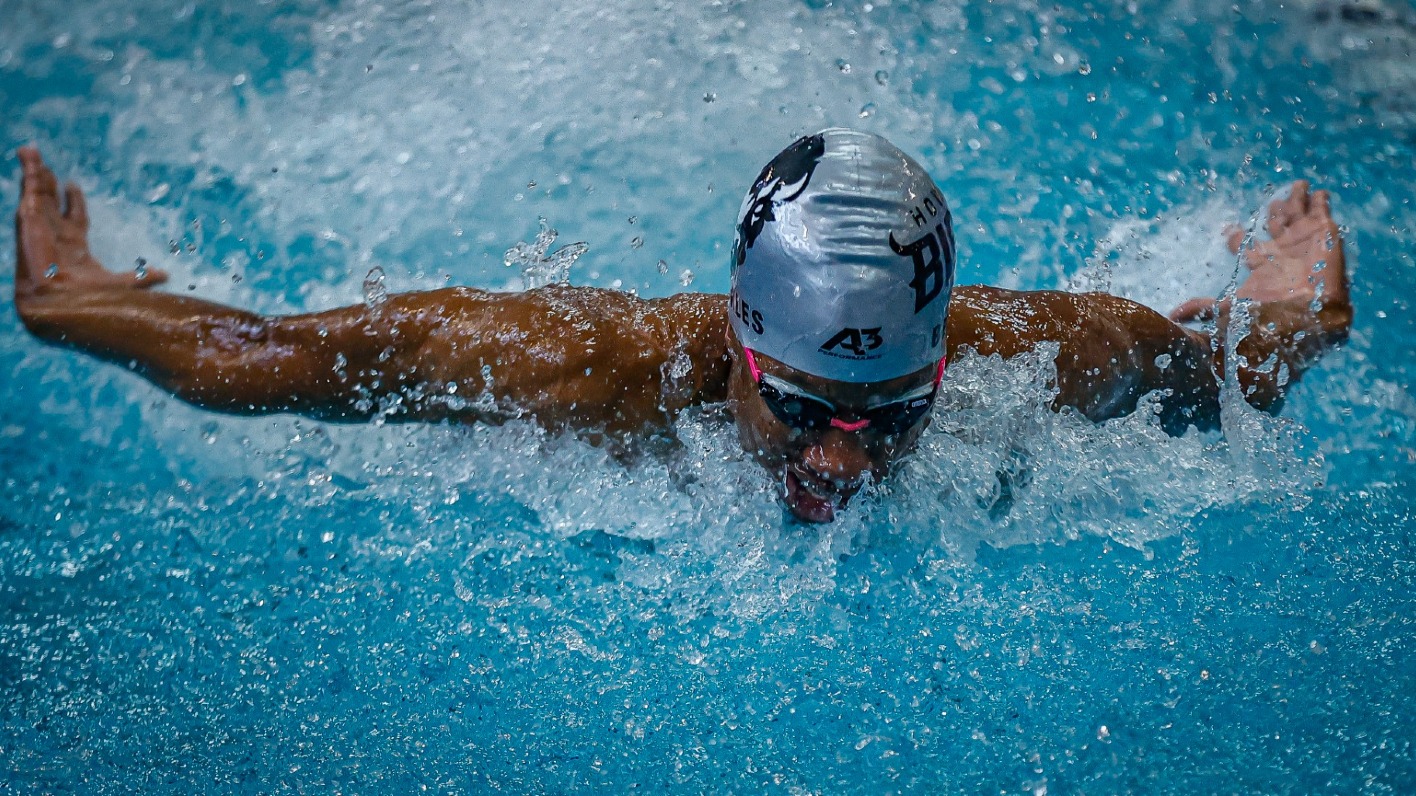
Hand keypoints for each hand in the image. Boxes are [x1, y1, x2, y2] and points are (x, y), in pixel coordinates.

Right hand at [14, 146, 166, 302]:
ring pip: (36, 192)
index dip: (73, 199)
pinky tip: (27, 154)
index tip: (73, 184)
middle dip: (48, 183)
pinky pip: (28, 189)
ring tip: (30, 151)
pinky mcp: (29, 218)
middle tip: (46, 166)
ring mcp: (40, 225)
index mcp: (73, 245)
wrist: (63, 302)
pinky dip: (27, 171)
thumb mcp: (124, 283)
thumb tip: (165, 276)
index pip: (73, 215)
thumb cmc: (89, 297)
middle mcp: (54, 233)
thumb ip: (142, 278)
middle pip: (50, 200)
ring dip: (34, 172)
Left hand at [1170, 180, 1347, 322]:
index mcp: (1261, 264)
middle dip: (1273, 212)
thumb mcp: (1230, 308)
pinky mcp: (1323, 231)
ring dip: (1295, 199)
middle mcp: (1281, 249)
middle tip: (1271, 203)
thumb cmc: (1272, 310)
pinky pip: (1320, 210)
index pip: (1245, 245)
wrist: (1310, 310)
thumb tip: (1171, 316)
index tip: (1229, 228)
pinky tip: (1319, 192)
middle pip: (1275, 225)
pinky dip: (1319, 199)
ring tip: (1297, 186)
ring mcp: (1302, 239)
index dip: (1237, 236)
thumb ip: (1203, 307)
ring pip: (1296, 213)